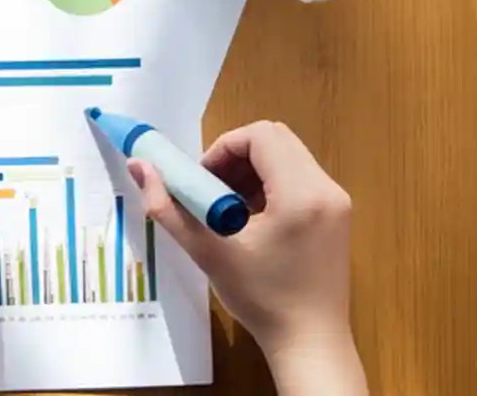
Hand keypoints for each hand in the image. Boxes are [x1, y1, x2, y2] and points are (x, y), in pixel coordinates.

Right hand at [128, 121, 365, 394]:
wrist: (309, 342)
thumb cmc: (260, 299)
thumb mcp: (208, 252)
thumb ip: (169, 207)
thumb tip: (139, 166)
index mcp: (301, 194)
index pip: (261, 136)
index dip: (224, 148)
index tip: (203, 181)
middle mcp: (326, 189)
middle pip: (276, 140)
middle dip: (236, 156)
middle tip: (211, 189)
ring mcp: (337, 202)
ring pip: (289, 157)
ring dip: (252, 170)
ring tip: (228, 207)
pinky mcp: (337, 215)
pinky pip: (301, 178)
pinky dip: (271, 185)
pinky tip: (251, 220)